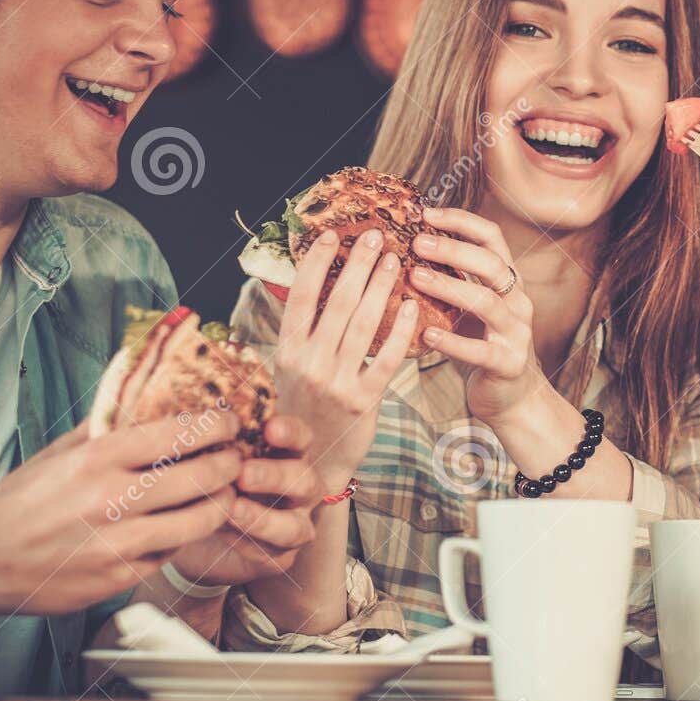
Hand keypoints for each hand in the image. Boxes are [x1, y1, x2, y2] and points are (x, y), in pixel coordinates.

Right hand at [0, 413, 242, 617]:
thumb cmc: (19, 502)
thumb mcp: (57, 454)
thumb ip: (104, 428)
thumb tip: (145, 399)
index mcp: (97, 459)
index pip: (177, 434)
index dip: (216, 426)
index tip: (229, 422)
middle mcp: (113, 499)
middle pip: (201, 477)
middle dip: (231, 464)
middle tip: (236, 458)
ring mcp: (120, 542)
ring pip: (200, 520)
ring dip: (222, 504)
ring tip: (224, 493)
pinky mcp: (122, 576)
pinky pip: (173, 552)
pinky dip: (186, 536)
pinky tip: (186, 524)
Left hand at [164, 415, 324, 586]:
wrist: (198, 529)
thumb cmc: (207, 480)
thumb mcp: (209, 457)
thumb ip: (209, 442)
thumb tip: (183, 418)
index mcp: (287, 455)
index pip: (302, 438)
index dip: (291, 432)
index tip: (270, 427)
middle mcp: (299, 489)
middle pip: (305, 480)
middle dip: (275, 476)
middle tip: (242, 473)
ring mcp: (295, 524)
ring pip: (296, 526)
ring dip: (264, 518)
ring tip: (231, 510)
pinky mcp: (282, 556)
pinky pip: (273, 554)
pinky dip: (248, 543)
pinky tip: (224, 533)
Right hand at [273, 227, 418, 476]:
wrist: (310, 465)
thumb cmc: (304, 409)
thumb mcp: (291, 369)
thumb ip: (303, 333)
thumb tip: (313, 284)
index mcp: (287, 350)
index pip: (300, 297)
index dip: (316, 263)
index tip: (331, 235)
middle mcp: (308, 363)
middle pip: (336, 303)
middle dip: (357, 265)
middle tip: (375, 235)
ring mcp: (336, 382)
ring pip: (363, 324)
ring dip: (380, 287)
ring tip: (395, 260)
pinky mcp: (363, 400)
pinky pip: (386, 358)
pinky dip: (400, 331)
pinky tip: (411, 307)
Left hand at [407, 206, 544, 424]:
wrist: (512, 398)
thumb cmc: (482, 346)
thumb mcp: (469, 309)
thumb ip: (450, 282)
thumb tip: (402, 250)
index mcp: (507, 282)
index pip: (491, 238)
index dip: (461, 221)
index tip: (426, 212)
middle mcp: (517, 301)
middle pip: (491, 263)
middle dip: (454, 249)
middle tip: (417, 242)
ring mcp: (517, 333)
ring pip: (487, 302)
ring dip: (449, 286)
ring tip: (415, 277)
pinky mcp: (509, 364)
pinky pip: (481, 351)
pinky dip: (453, 342)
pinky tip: (427, 335)